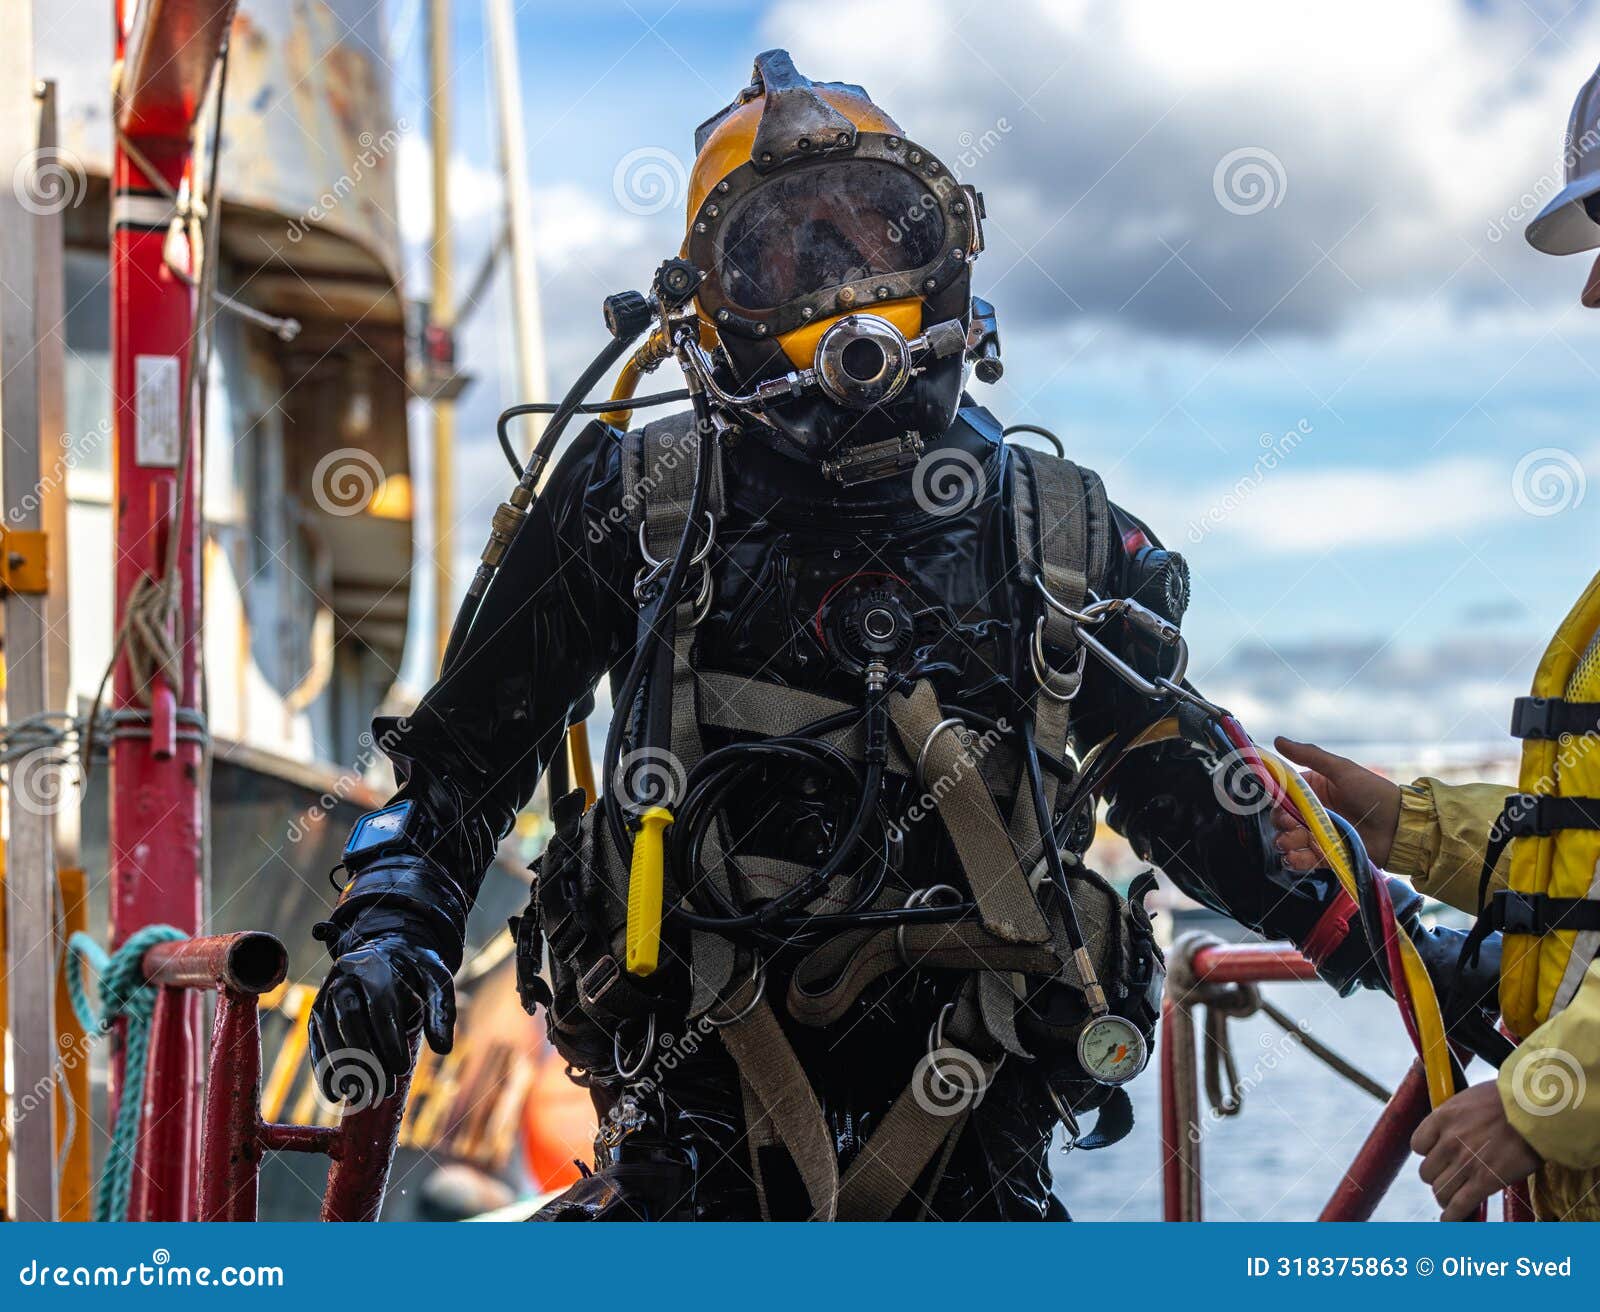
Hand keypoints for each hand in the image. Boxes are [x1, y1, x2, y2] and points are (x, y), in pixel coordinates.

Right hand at [309, 930, 455, 1103]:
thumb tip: (443, 1049)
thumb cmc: (414, 970)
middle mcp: (344, 976)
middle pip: (349, 1018)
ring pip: (327, 1031)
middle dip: (366, 1057)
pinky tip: (335, 1094)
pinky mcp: (317, 1012)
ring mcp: (326, 993)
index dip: (390, 1039)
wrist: (387, 952)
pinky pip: (315, 1041)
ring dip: (343, 1066)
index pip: (380, 1004)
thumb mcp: (436, 979)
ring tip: (362, 1095)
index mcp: (376, 964)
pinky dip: (323, 1068)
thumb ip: (442, 1010)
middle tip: (384, 1088)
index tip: (403, 1069)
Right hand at [1270, 736, 1401, 869]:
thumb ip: (1309, 756)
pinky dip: (1296, 860)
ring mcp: (1320, 834)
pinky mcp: (1327, 855)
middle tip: (1290, 823)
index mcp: (1315, 790)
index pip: (1284, 794)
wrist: (1400, 827)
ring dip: (1286, 842)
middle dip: (1281, 822)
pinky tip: (1297, 857)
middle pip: (1283, 819)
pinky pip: (1304, 860)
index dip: (1276, 799)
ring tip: (1295, 841)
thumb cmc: (1374, 793)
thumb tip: (1278, 740)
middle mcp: (1314, 812)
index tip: (1275, 801)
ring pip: (1289, 840)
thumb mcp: (1341, 770)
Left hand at [1412, 1081, 1540, 1219]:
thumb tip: (1458, 1127)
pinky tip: (1451, 1220)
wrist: (1536, 1110)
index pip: (1418, 1145)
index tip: (1437, 1158)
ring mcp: (1465, 1162)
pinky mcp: (1485, 1181)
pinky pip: (1459, 1205)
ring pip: (1440, 1190)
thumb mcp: (1471, 1099)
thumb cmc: (1509, 1101)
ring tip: (1453, 1200)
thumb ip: (1457, 1116)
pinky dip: (1452, 1217)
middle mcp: (1448, 1141)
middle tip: (1450, 1180)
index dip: (1428, 1155)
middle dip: (1437, 1178)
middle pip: (1428, 1172)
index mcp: (1442, 1117)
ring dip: (1445, 1197)